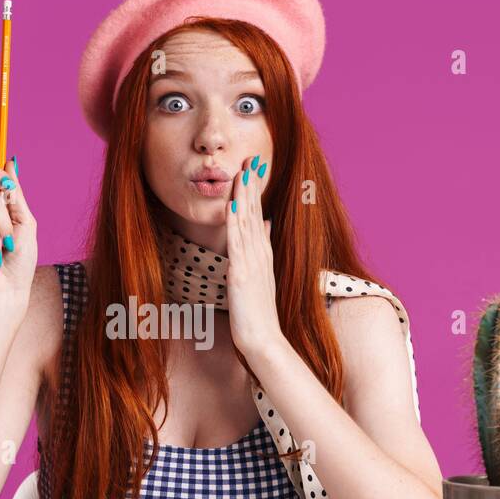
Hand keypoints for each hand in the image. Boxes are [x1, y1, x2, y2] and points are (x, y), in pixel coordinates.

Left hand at [225, 154, 284, 361]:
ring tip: (242, 171)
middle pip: (255, 212)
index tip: (253, 168)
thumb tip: (266, 225)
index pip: (259, 215)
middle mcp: (260, 253)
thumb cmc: (259, 313)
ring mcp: (251, 262)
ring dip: (244, 195)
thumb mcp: (262, 277)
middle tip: (251, 158)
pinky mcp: (241, 274)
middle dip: (251, 184)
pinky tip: (233, 203)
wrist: (262, 339)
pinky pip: (237, 242)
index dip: (255, 191)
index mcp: (263, 254)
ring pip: (247, 221)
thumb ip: (262, 251)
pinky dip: (235, 221)